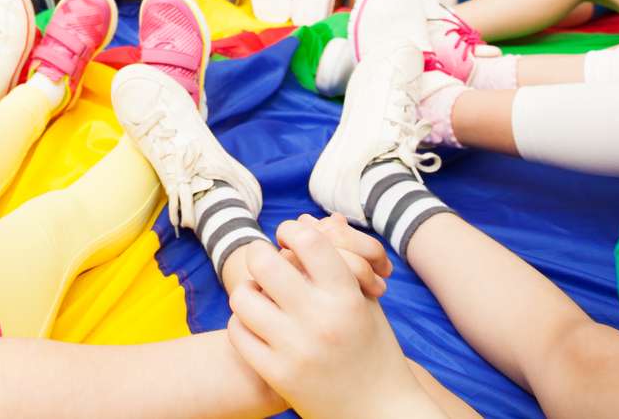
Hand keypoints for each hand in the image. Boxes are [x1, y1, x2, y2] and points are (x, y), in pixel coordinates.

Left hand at [227, 221, 427, 417]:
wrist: (380, 413)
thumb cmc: (374, 349)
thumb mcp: (365, 301)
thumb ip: (337, 259)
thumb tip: (305, 219)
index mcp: (347, 298)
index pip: (308, 240)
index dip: (291, 229)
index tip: (288, 237)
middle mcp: (319, 321)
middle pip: (263, 261)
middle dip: (260, 254)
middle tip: (266, 261)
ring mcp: (295, 350)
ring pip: (243, 296)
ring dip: (249, 291)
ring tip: (262, 296)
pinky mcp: (276, 375)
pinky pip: (237, 332)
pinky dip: (243, 323)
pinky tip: (258, 325)